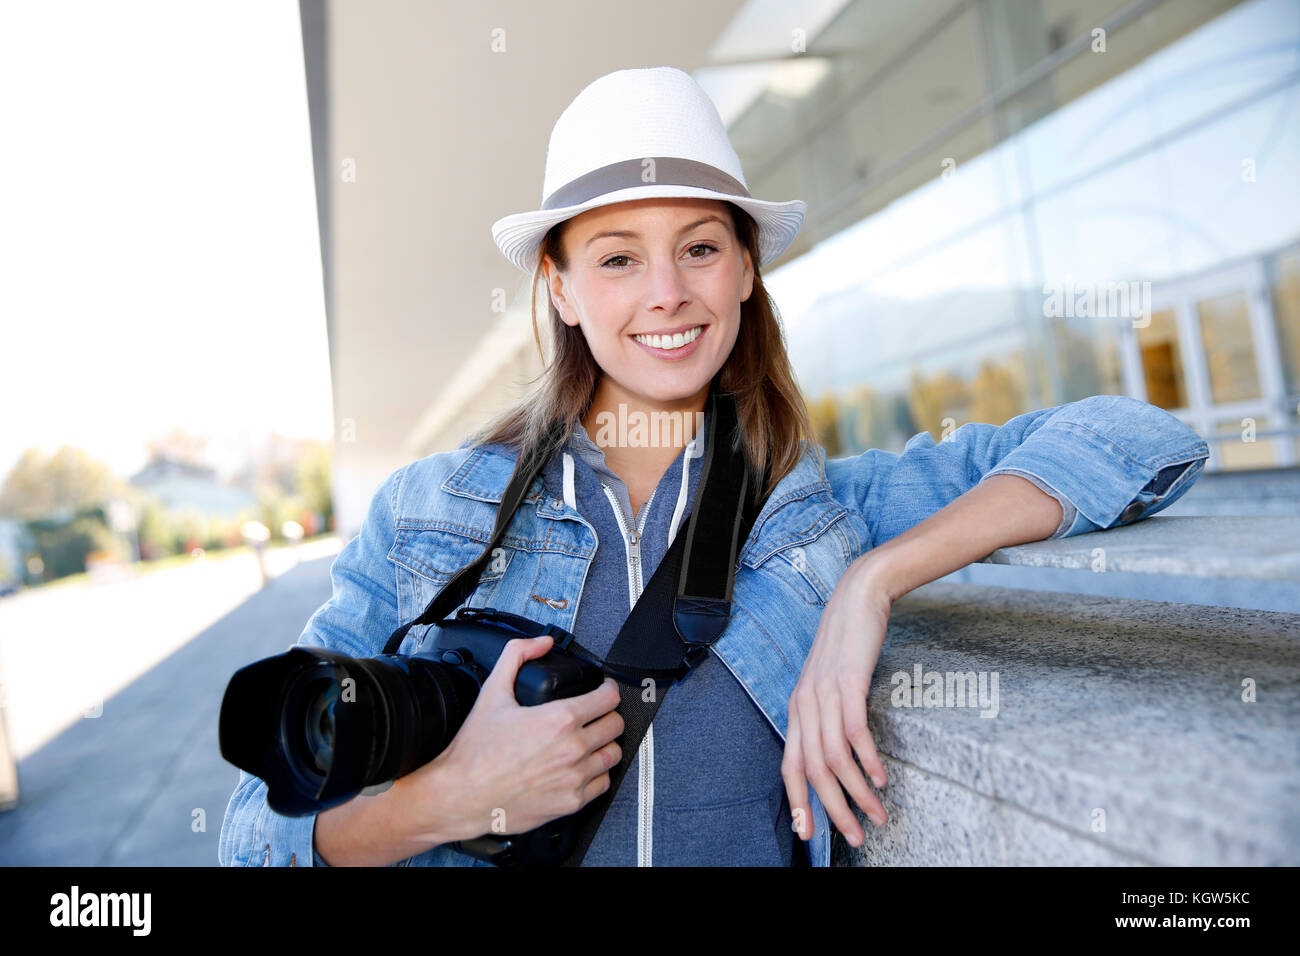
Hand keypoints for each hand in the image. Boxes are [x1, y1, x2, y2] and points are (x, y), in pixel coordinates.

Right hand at [398, 635, 623, 845]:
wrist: (460, 796)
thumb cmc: (474, 752)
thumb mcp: (492, 692)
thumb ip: (517, 656)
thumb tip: (540, 643)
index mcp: (559, 719)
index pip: (609, 698)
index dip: (608, 688)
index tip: (604, 690)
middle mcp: (572, 749)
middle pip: (616, 725)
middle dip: (607, 714)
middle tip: (596, 714)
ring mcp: (574, 778)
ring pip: (613, 754)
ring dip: (604, 744)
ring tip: (590, 739)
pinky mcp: (571, 803)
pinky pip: (602, 783)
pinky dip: (597, 774)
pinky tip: (581, 766)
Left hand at [782, 556, 890, 846]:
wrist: (858, 596)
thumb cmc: (848, 643)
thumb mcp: (830, 683)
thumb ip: (828, 715)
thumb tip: (838, 754)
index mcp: (797, 708)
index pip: (790, 766)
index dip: (798, 803)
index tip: (809, 835)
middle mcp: (804, 704)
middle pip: (812, 771)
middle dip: (832, 810)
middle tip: (856, 836)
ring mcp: (823, 693)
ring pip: (833, 758)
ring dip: (857, 793)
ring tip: (878, 813)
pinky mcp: (847, 682)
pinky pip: (853, 732)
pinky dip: (866, 760)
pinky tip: (880, 778)